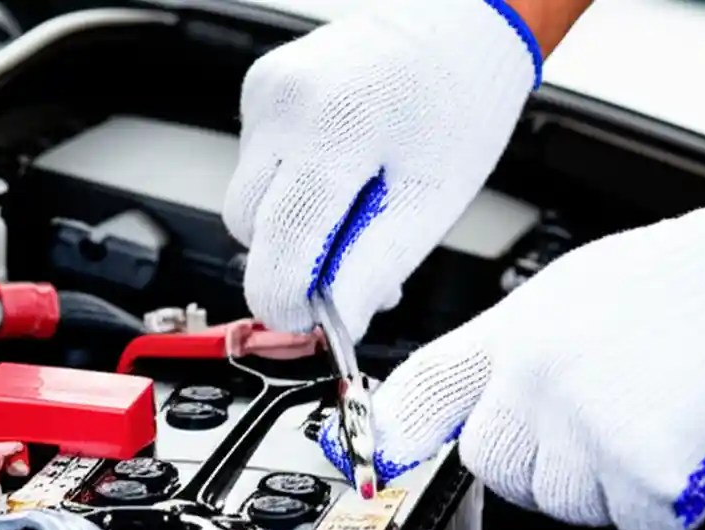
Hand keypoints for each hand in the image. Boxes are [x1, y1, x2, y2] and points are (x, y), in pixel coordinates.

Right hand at [223, 0, 541, 339]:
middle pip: (249, 230)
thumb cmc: (457, 105)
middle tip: (354, 254)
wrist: (457, 30)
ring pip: (247, 201)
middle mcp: (284, 105)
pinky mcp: (258, 90)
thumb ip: (372, 270)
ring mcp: (264, 93)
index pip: (276, 252)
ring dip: (290, 221)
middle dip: (293, 258)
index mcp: (334, 131)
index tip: (313, 321)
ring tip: (351, 202)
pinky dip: (290, 183)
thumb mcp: (431, 204)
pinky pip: (255, 165)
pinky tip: (336, 167)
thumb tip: (333, 324)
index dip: (290, 305)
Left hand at [319, 190, 704, 529]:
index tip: (373, 461)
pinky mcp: (638, 470)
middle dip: (539, 463)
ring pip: (562, 504)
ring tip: (648, 421)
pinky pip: (634, 524)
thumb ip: (508, 351)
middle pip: (495, 468)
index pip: (427, 388)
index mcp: (515, 333)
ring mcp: (583, 426)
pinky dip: (664, 503)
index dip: (390, 431)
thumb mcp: (567, 294)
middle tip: (595, 426)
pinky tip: (682, 445)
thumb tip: (463, 400)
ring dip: (603, 486)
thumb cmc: (682, 282)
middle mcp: (534, 379)